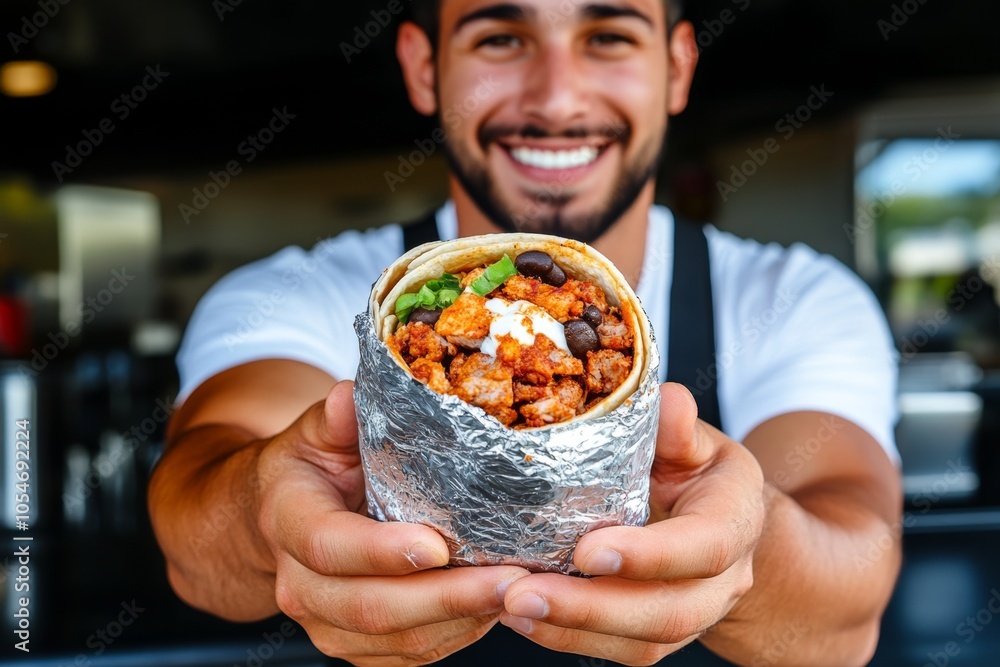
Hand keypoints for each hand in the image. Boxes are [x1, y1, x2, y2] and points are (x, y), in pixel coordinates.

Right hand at [257, 381, 529, 665]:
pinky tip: (496, 607)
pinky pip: (409, 654)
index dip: (381, 551)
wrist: (275, 521)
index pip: (328, 546)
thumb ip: (336, 417)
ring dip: (462, 620)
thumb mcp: (314, 433)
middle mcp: (297, 584)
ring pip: (395, 639)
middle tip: (510, 578)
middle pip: (369, 606)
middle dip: (447, 597)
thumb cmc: (307, 470)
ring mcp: (324, 622)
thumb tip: (350, 394)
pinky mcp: (353, 643)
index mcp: (289, 520)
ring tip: (519, 592)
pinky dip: (458, 635)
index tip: (439, 544)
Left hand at [497, 383, 764, 665]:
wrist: (720, 519)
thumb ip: (678, 425)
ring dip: (572, 630)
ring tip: (511, 607)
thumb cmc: (695, 468)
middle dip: (592, 608)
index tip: (588, 551)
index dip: (650, 555)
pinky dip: (568, 639)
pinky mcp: (662, 633)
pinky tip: (524, 619)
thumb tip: (668, 401)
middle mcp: (726, 577)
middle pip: (670, 611)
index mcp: (735, 516)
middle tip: (523, 594)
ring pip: (644, 642)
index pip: (705, 546)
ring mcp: (698, 612)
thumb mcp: (693, 437)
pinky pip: (622, 651)